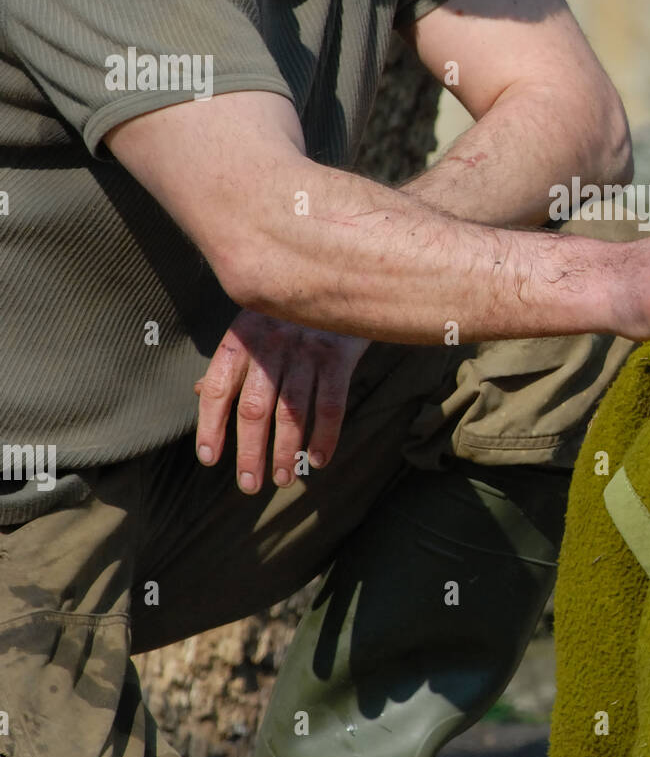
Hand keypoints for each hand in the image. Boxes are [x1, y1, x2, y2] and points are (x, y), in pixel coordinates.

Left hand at [194, 309, 370, 493]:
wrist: (341, 272)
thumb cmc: (291, 306)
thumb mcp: (255, 321)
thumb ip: (232, 359)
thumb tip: (201, 394)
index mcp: (243, 337)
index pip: (219, 388)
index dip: (210, 426)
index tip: (210, 459)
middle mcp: (271, 345)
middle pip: (255, 409)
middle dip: (250, 451)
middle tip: (249, 485)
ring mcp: (307, 350)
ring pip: (292, 412)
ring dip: (286, 450)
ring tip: (282, 479)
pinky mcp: (339, 356)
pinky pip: (331, 404)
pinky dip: (325, 435)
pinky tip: (318, 458)